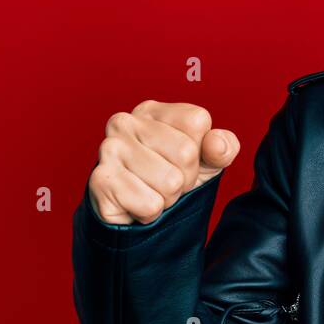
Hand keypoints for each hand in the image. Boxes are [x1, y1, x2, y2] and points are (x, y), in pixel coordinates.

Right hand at [87, 101, 239, 223]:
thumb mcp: (208, 159)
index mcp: (153, 110)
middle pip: (186, 153)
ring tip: (151, 191)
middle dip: (184, 178)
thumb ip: (223, 147)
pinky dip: (150, 213)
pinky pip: (150, 205)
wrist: (134, 211)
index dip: (199, 148)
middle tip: (166, 181)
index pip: (197, 121)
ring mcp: (108, 149)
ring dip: (167, 197)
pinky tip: (135, 203)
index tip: (183, 160)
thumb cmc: (172, 176)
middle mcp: (125, 122)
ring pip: (170, 182)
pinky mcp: (100, 181)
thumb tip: (217, 144)